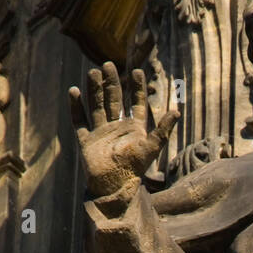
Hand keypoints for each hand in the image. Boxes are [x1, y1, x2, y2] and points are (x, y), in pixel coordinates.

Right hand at [68, 61, 177, 199]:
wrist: (114, 189)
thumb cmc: (135, 170)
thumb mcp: (152, 147)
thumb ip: (163, 130)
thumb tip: (177, 111)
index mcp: (134, 129)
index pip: (137, 103)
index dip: (137, 88)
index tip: (137, 71)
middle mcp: (117, 128)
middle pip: (114, 100)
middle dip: (112, 82)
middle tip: (108, 64)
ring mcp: (101, 134)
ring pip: (97, 106)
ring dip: (94, 90)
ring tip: (93, 72)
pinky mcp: (87, 142)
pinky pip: (80, 122)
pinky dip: (76, 108)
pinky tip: (74, 91)